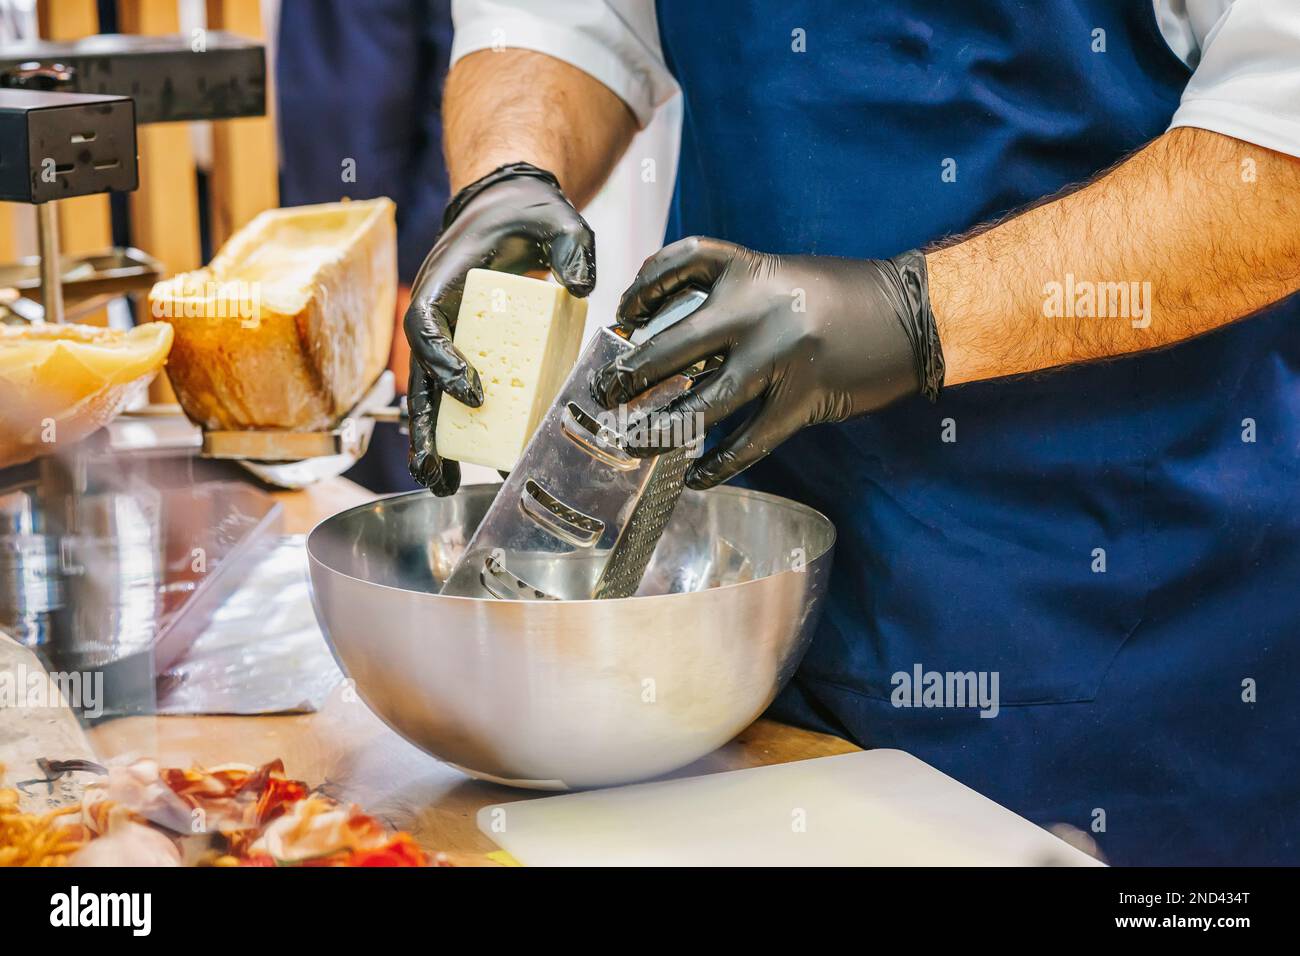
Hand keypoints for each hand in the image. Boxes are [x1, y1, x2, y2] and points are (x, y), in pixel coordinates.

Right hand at [405, 163, 594, 493]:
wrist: (507, 210)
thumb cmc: (524, 214)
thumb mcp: (555, 217)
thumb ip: (572, 245)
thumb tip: (584, 285)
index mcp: (445, 280)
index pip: (427, 324)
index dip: (443, 362)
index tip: (473, 394)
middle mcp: (437, 313)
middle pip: (420, 376)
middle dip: (425, 427)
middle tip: (434, 469)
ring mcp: (448, 335)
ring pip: (432, 395)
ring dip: (435, 440)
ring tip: (442, 483)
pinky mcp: (464, 349)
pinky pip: (457, 393)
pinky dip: (464, 427)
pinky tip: (480, 461)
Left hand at [591, 237, 942, 488]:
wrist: (916, 315)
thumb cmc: (849, 297)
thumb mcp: (787, 279)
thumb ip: (737, 300)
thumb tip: (679, 339)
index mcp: (752, 271)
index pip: (680, 263)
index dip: (643, 287)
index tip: (624, 314)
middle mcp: (758, 311)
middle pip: (673, 347)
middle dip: (632, 373)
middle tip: (608, 392)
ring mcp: (779, 359)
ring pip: (702, 404)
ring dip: (661, 429)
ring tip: (633, 443)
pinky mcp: (802, 401)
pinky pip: (748, 442)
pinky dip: (717, 465)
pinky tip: (695, 479)